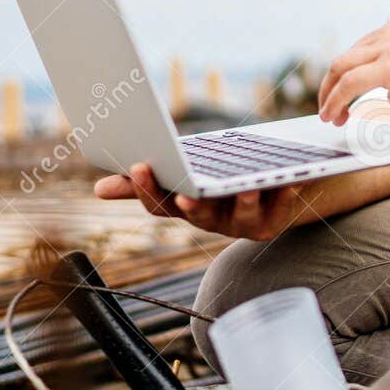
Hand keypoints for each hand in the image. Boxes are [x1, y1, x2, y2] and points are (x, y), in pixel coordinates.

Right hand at [94, 162, 307, 240]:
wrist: (274, 196)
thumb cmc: (220, 181)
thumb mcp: (185, 175)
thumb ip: (148, 183)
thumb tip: (99, 190)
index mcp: (186, 207)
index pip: (159, 204)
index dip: (147, 188)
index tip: (138, 164)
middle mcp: (210, 222)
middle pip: (196, 215)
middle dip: (189, 203)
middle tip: (184, 191)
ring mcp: (241, 225)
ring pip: (240, 217)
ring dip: (242, 203)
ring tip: (246, 187)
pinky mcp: (272, 223)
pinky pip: (280, 210)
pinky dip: (285, 194)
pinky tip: (291, 179)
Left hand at [317, 15, 389, 124]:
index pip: (361, 50)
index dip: (348, 73)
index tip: (344, 90)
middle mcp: (388, 34)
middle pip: (344, 58)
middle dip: (330, 84)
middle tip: (328, 105)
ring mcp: (387, 47)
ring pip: (341, 68)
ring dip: (330, 94)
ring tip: (329, 115)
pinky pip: (351, 84)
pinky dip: (337, 100)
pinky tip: (336, 115)